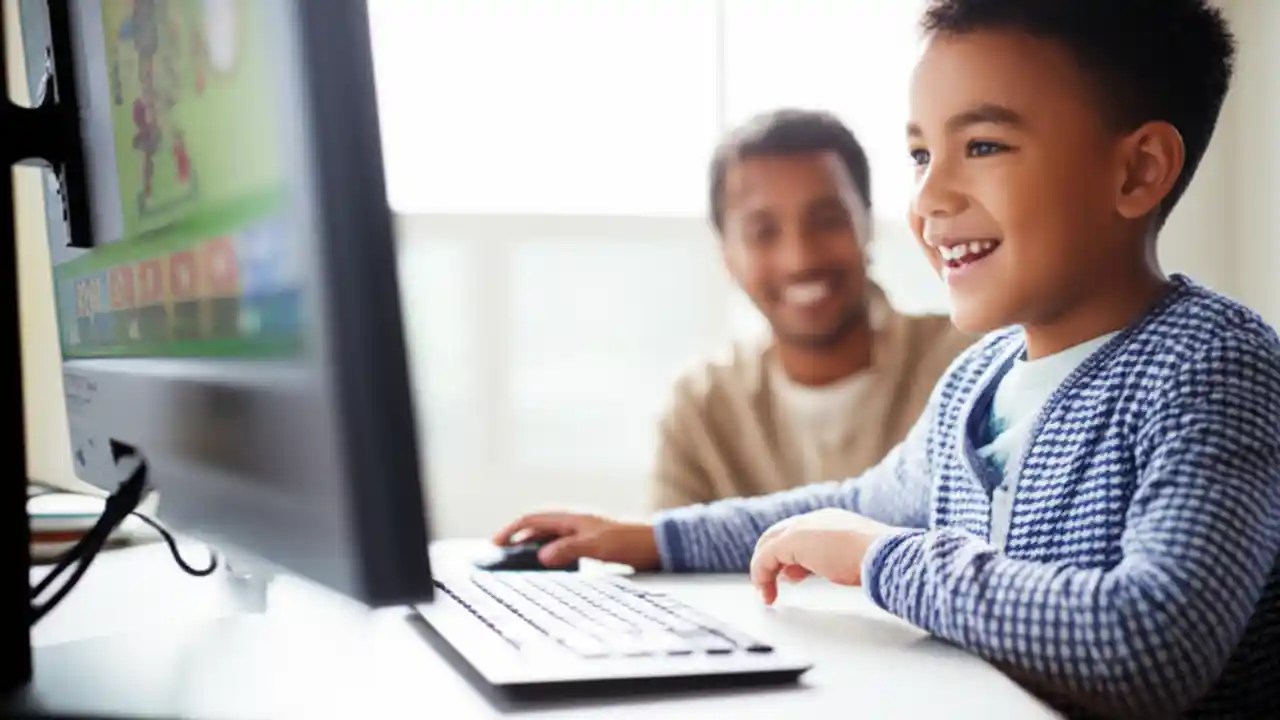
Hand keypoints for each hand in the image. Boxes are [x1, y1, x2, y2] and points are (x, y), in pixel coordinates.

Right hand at [491, 512, 660, 570]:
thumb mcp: (596, 547)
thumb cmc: (628, 542)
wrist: (655, 546)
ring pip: (549, 541)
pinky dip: (549, 558)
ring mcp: (582, 536)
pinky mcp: (590, 547)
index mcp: (571, 519)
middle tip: (502, 558)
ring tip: (518, 566)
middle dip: (518, 541)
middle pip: (538, 530)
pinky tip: (547, 570)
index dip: (512, 530)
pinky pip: (562, 551)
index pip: (533, 520)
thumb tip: (540, 556)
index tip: (496, 544)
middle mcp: (574, 525)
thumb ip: (567, 550)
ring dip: (532, 551)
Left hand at [749, 508, 898, 604]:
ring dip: (765, 569)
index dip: (793, 555)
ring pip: (769, 544)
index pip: (802, 533)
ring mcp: (804, 527)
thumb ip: (840, 562)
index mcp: (834, 521)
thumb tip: (831, 572)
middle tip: (770, 583)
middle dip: (772, 559)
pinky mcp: (793, 541)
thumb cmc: (882, 561)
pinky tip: (767, 594)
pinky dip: (761, 576)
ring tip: (766, 592)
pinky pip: (765, 557)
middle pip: (779, 534)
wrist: (887, 555)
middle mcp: (816, 519)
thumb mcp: (858, 560)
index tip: (791, 575)